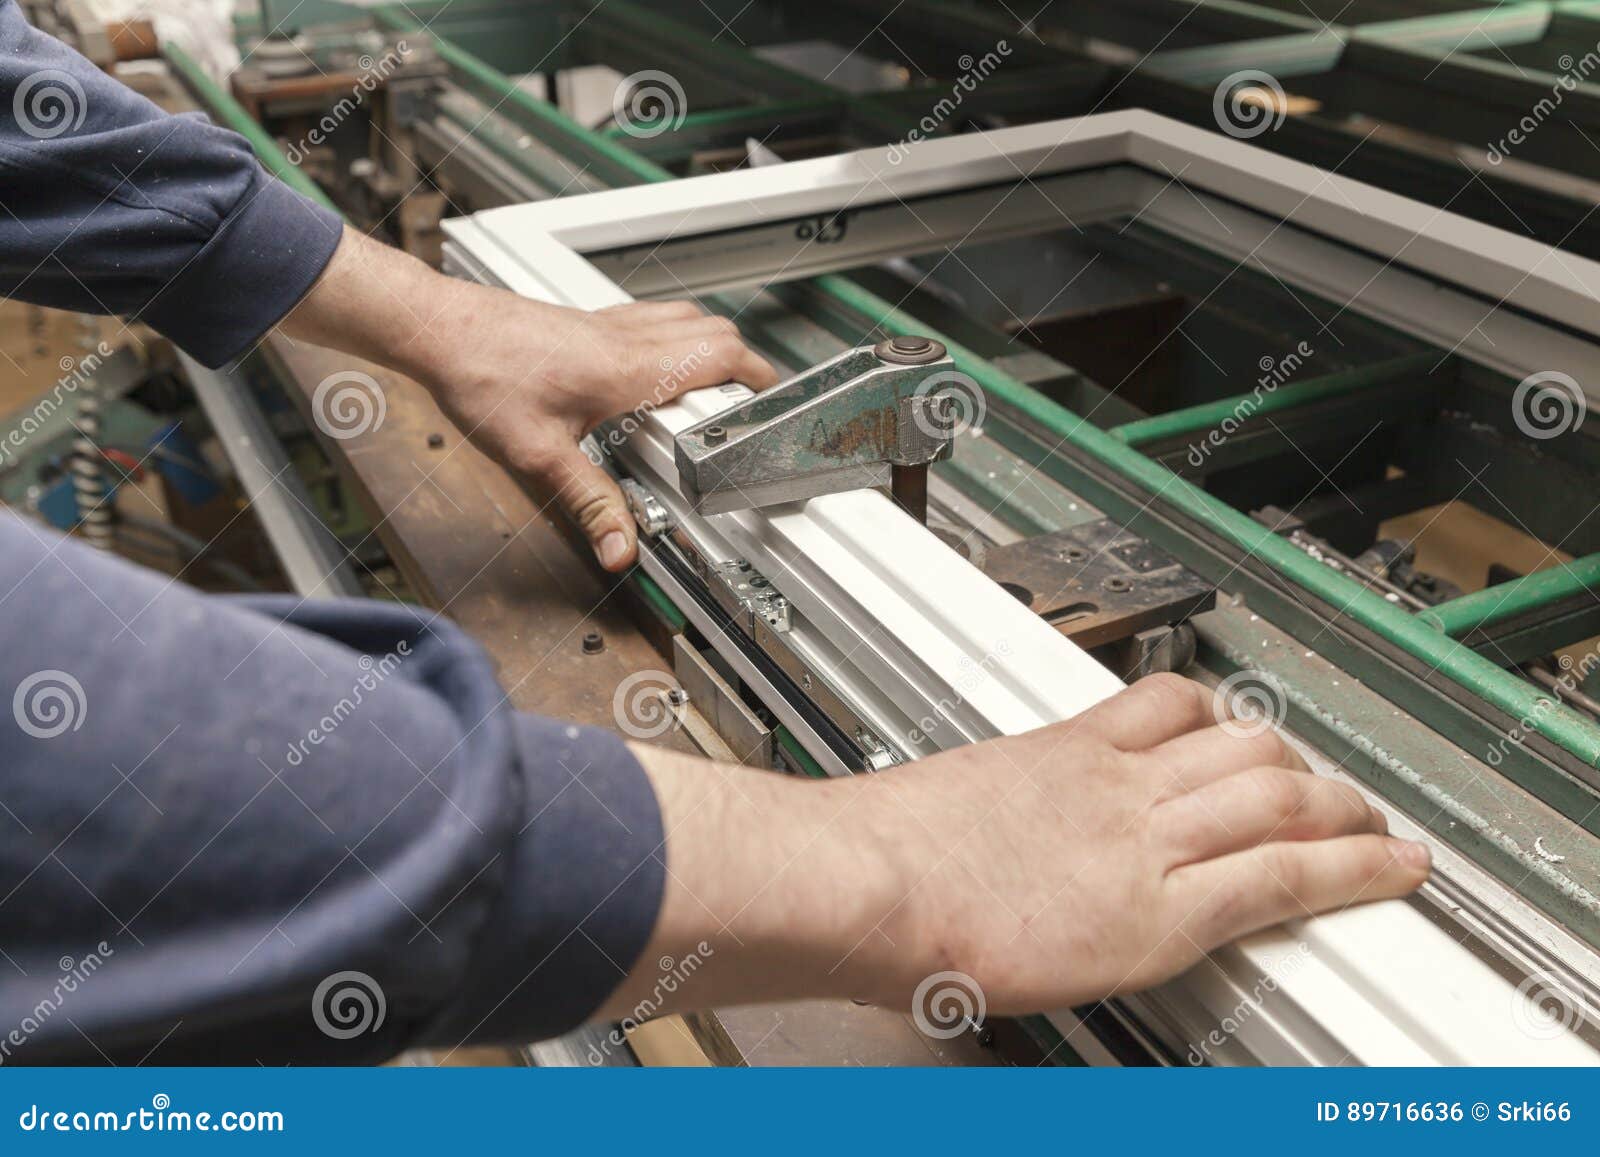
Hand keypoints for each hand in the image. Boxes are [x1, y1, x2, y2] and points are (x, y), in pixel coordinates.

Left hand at [418, 296, 777, 569]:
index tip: (773, 403)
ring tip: (710, 391)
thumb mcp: (539, 456)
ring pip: (686, 318)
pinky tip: (653, 375)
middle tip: (747, 403)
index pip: (722, 355)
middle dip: (744, 365)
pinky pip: (652, 321)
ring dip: (710, 348)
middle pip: (715, 331)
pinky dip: (673, 342)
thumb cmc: (481, 375)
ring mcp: (608, 324)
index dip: (759, 377)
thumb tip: (621, 547)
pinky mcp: (588, 323)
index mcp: (629, 368)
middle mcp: (626, 338)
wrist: (440, 330)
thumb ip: (589, 503)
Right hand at [605, 674, 1429, 1018]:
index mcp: (1063, 752)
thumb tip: (964, 839)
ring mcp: (1144, 842)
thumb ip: (979, 814)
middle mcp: (1117, 784)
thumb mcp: (941, 807)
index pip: (1169, 706)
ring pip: (1275, 796)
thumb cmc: (879, 854)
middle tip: (1327, 782)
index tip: (1241, 727)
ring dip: (1338, 807)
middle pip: (1240, 745)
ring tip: (1372, 825)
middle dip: (1297, 763)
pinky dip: (1347, 869)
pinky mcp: (1159, 909)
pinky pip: (1277, 876)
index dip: (1223, 716)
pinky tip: (1386, 868)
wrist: (865, 882)